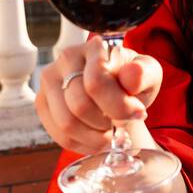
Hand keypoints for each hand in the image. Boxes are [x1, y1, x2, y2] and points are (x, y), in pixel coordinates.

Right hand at [35, 36, 162, 153]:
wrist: (117, 92)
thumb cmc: (133, 82)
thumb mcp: (149, 74)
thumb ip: (144, 74)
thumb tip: (130, 76)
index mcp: (95, 48)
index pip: (97, 83)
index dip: (119, 106)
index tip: (138, 113)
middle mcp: (66, 59)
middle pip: (80, 105)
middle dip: (106, 124)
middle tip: (121, 126)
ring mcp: (50, 81)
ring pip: (66, 122)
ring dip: (94, 137)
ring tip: (110, 134)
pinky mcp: (43, 102)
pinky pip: (59, 134)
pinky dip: (82, 144)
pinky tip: (97, 140)